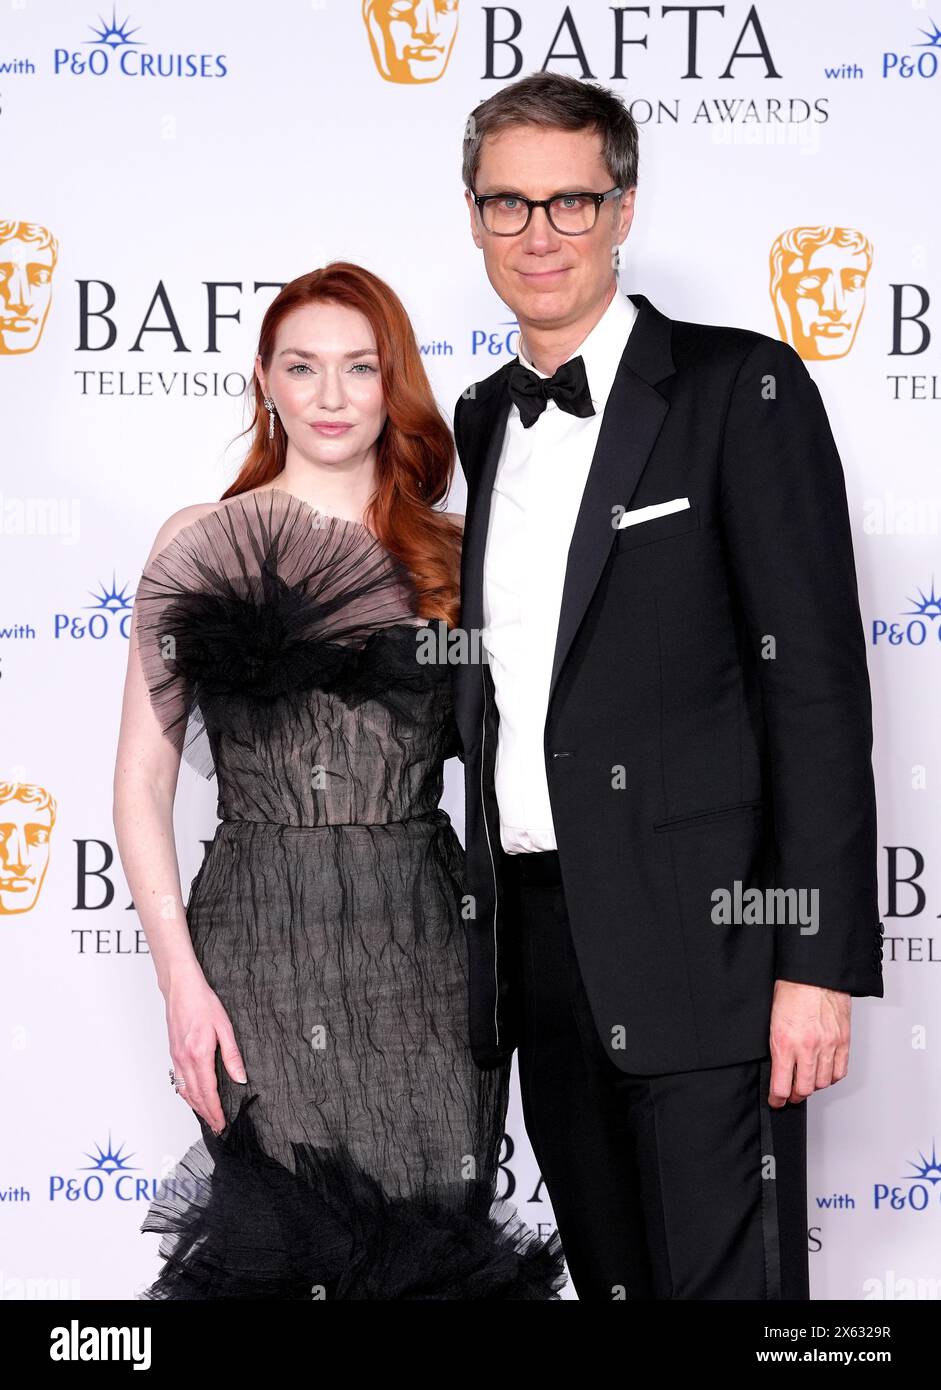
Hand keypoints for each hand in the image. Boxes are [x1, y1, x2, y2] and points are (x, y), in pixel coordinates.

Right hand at [165, 971, 247, 1133]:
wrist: (181, 989)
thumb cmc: (203, 1003)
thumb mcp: (225, 1027)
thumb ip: (232, 1056)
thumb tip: (240, 1078)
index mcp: (199, 1054)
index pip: (208, 1091)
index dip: (215, 1109)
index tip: (221, 1122)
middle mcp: (185, 1059)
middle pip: (195, 1096)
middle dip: (206, 1114)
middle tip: (217, 1126)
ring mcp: (176, 1057)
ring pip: (184, 1091)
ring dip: (196, 1107)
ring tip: (207, 1117)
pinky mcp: (173, 1054)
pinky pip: (178, 1081)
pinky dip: (186, 1094)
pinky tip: (193, 1098)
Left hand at [768, 979, 850, 1107]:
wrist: (815, 972)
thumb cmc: (792, 989)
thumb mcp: (772, 1019)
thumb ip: (777, 1045)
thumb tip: (778, 1067)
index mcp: (784, 1042)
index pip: (781, 1085)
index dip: (777, 1098)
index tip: (776, 1100)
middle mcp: (807, 1047)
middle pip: (803, 1089)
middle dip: (795, 1095)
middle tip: (791, 1094)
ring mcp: (828, 1045)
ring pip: (822, 1082)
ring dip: (813, 1086)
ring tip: (807, 1082)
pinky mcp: (843, 1041)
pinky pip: (840, 1071)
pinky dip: (832, 1076)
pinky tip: (824, 1073)